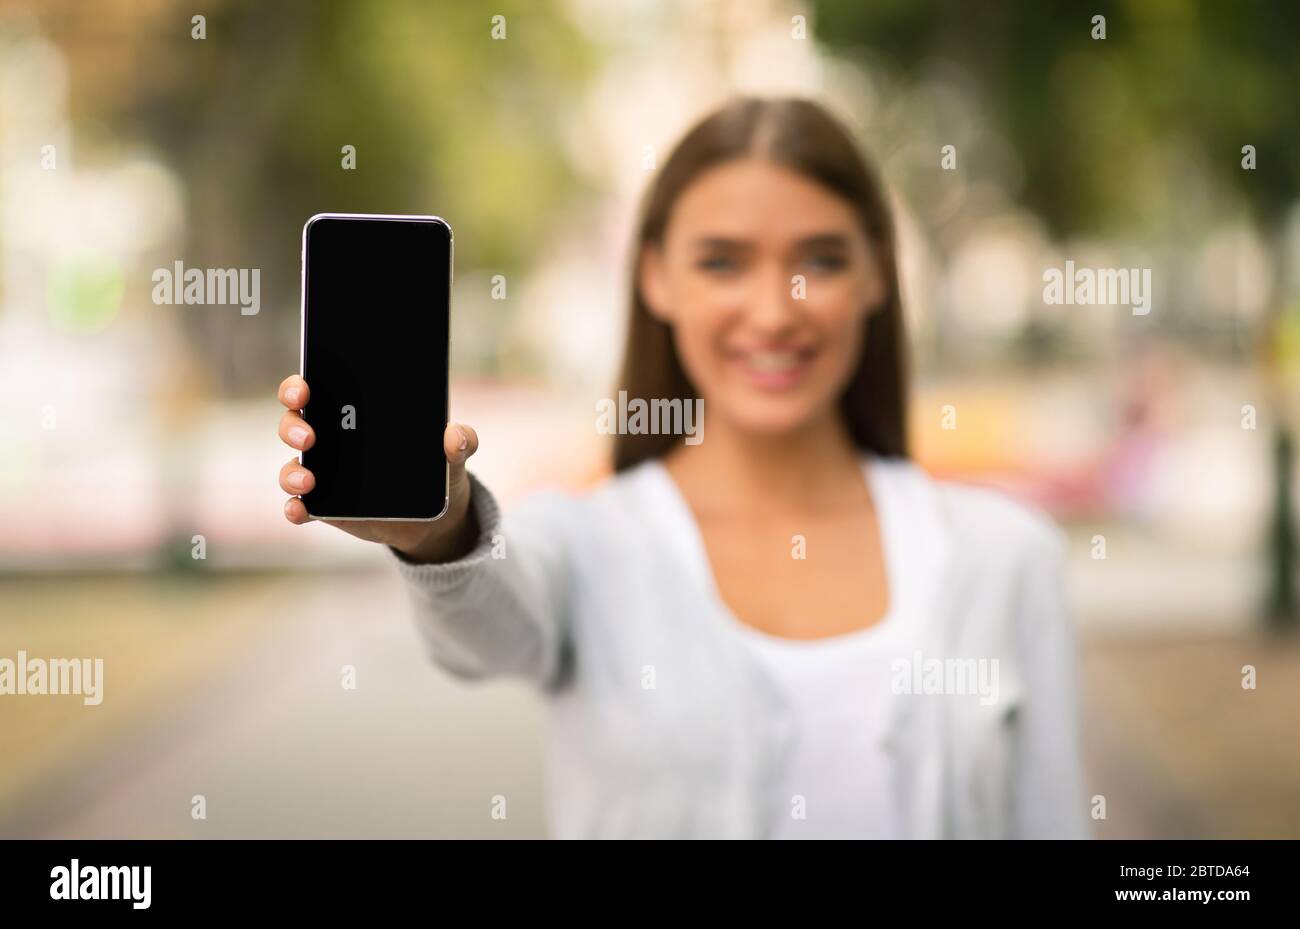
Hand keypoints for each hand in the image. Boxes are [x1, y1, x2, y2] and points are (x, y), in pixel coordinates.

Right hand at [276, 374, 479, 562]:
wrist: (434, 519)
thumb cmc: (436, 471)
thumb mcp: (453, 456)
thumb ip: (460, 441)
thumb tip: (456, 435)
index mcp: (355, 414)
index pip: (316, 389)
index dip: (299, 386)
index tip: (303, 389)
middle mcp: (331, 440)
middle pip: (294, 422)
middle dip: (292, 425)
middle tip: (309, 436)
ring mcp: (324, 474)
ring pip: (293, 466)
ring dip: (292, 472)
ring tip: (310, 481)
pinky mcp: (325, 507)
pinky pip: (300, 506)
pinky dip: (295, 508)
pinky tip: (300, 509)